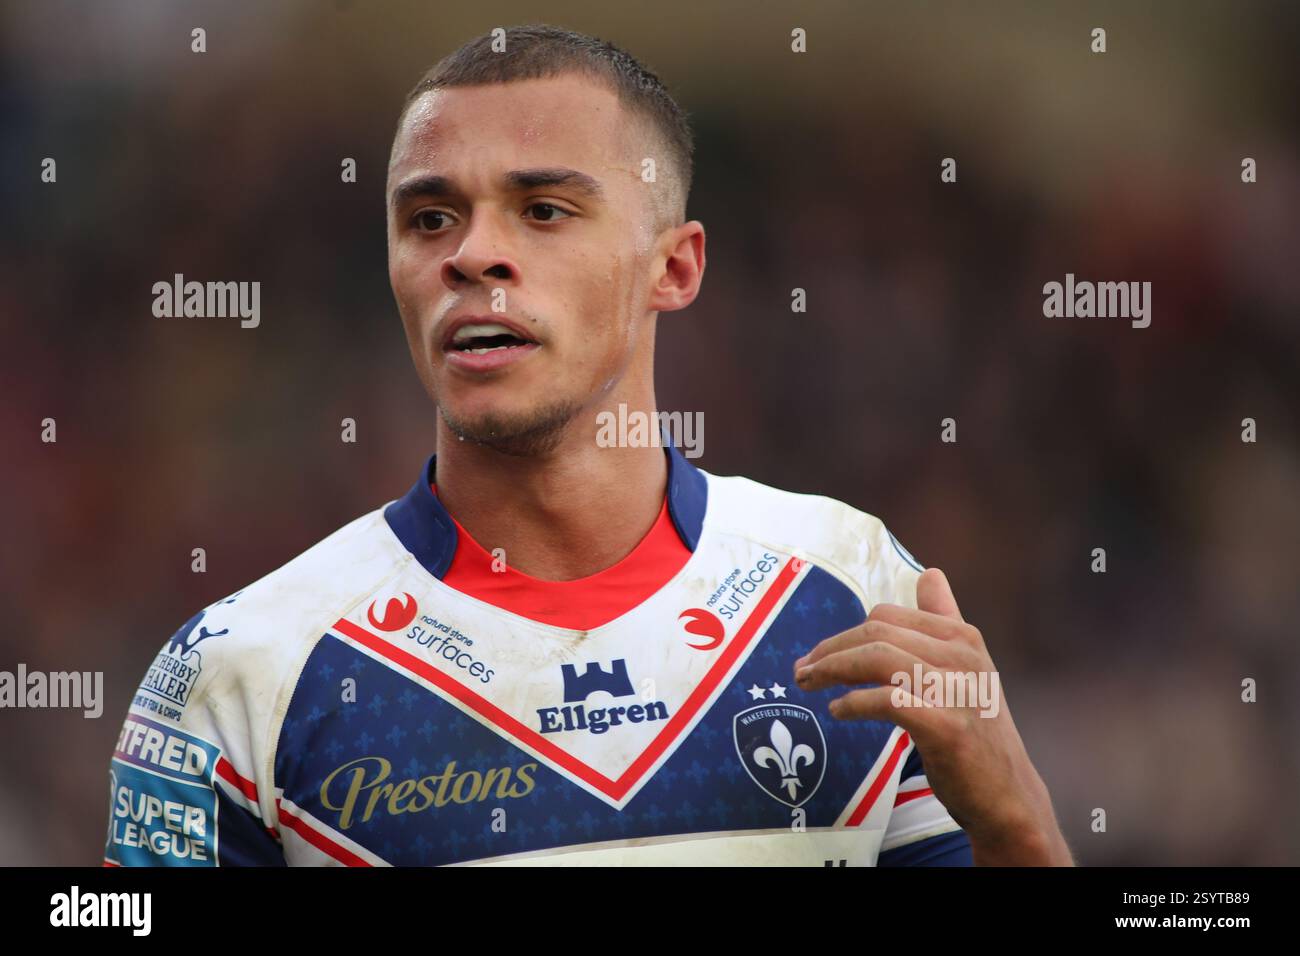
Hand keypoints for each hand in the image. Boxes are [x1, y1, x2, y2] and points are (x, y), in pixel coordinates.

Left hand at [792, 567, 1072, 865]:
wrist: (1007, 795)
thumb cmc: (977, 730)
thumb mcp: (965, 667)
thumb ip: (944, 619)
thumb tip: (929, 574)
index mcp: (962, 635)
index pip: (887, 616)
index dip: (844, 634)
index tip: (818, 655)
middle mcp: (962, 654)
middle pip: (877, 633)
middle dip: (830, 650)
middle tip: (801, 671)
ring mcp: (956, 689)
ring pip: (878, 659)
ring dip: (832, 670)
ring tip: (808, 685)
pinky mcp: (947, 726)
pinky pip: (887, 700)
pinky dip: (854, 703)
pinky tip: (837, 712)